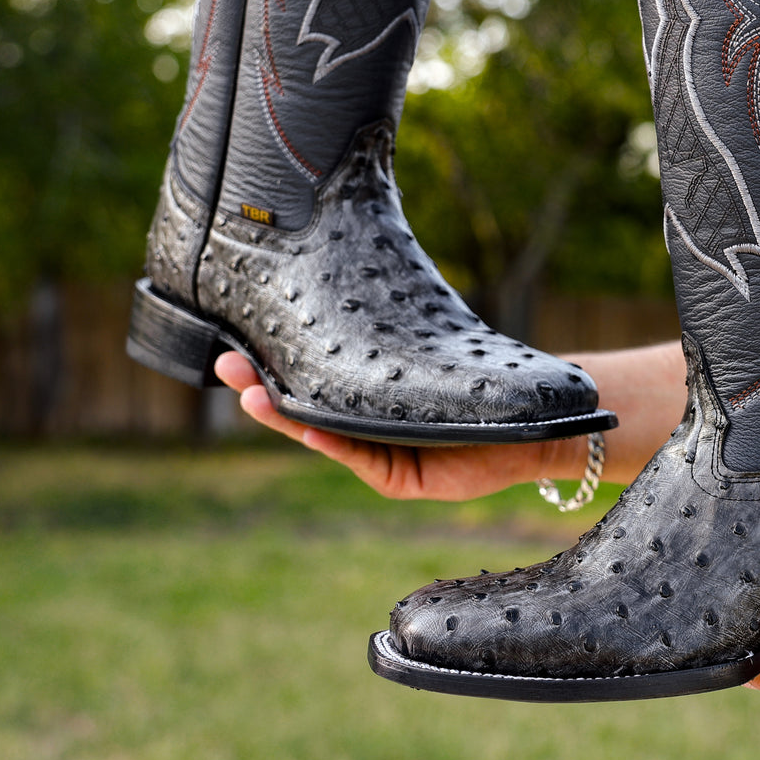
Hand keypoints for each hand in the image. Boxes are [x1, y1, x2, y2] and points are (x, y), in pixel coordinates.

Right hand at [215, 350, 578, 500]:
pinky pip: (360, 456)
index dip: (273, 364)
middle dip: (262, 386)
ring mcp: (379, 456)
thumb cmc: (481, 388)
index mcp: (367, 401)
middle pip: (305, 408)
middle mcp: (367, 430)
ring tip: (249, 391)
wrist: (533, 426)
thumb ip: (396, 341)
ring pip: (323, 433)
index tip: (238, 338)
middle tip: (225, 362)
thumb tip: (357, 281)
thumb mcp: (430, 359)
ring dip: (283, 414)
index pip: (312, 380)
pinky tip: (303, 422)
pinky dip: (331, 439)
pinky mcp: (399, 479)